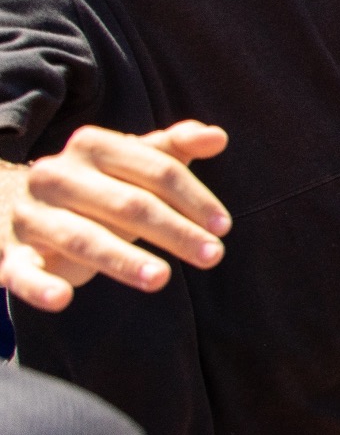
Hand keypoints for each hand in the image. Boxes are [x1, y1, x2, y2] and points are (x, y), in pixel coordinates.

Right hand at [0, 121, 230, 311]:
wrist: (7, 203)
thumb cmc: (92, 186)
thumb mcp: (130, 163)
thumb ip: (173, 150)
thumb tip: (218, 136)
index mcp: (92, 146)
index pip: (156, 169)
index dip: (195, 198)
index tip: (223, 227)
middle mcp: (57, 175)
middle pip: (127, 203)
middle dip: (174, 231)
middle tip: (213, 256)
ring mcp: (31, 215)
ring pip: (81, 237)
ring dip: (123, 259)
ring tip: (161, 279)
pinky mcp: (10, 255)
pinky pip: (23, 272)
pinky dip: (39, 286)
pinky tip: (62, 299)